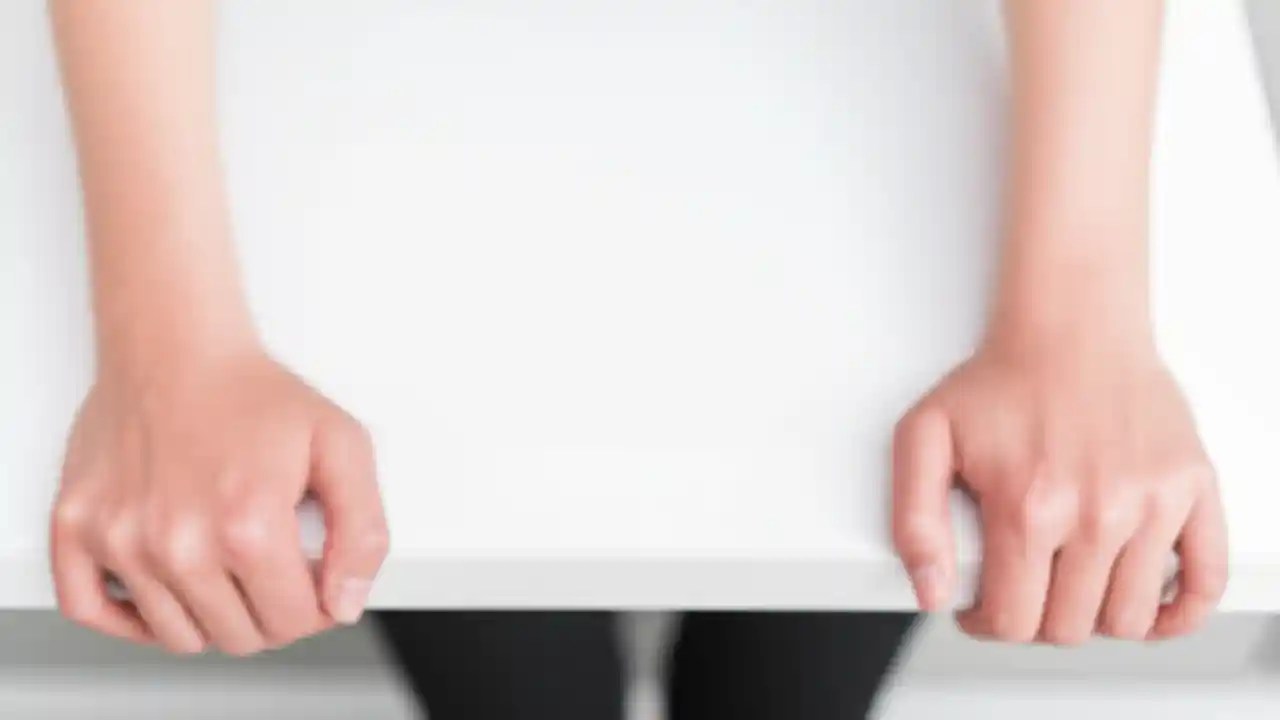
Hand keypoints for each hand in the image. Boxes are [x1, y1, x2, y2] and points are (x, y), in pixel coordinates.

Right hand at [52, 347, 388, 654]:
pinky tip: (168, 586)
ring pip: (178, 636)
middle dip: (271, 610)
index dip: (319, 604)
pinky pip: (94, 611)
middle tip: (274, 565)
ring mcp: (121, 540)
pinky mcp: (77, 528)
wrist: (178, 347)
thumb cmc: (253, 393)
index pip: (294, 621)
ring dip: (212, 613)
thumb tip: (346, 602)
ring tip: (227, 563)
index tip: (316, 576)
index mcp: (248, 526)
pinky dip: (134, 615)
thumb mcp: (343, 446)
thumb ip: (363, 531)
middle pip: (240, 636)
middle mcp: (178, 542)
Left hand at [892, 330, 1226, 644]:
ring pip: (1129, 618)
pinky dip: (1179, 610)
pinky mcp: (1192, 490)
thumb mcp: (924, 437)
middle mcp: (1095, 512)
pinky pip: (1205, 580)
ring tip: (1072, 587)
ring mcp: (1151, 504)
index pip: (1013, 620)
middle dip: (1036, 620)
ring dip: (1095, 617)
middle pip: (1069, 627)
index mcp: (1028, 506)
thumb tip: (932, 591)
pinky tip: (1147, 602)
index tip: (983, 609)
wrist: (1071, 326)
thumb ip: (914, 520)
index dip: (988, 624)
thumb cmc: (1001, 378)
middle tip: (1023, 590)